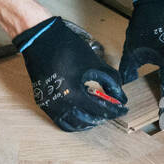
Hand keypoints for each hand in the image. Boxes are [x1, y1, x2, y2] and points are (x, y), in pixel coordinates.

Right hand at [13, 17, 127, 131]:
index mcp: (74, 94)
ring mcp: (49, 104)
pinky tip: (80, 114)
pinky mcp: (43, 101)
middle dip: (102, 117)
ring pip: (73, 125)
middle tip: (111, 110)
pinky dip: (73, 121)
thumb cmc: (66, 48)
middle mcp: (60, 104)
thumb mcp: (94, 63)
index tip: (123, 109)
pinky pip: (60, 120)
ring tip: (96, 114)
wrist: (40, 38)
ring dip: (87, 122)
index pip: (100, 110)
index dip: (115, 111)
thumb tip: (121, 96)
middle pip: (88, 120)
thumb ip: (111, 80)